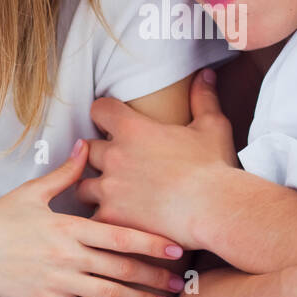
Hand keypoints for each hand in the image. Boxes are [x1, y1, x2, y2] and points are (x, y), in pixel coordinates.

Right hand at [0, 138, 188, 296]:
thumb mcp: (32, 191)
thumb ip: (65, 173)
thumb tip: (85, 144)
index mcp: (67, 227)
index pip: (118, 236)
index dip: (150, 242)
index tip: (176, 248)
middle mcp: (67, 255)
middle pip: (120, 267)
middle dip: (153, 275)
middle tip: (179, 282)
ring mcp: (56, 281)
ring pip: (107, 293)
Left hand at [78, 68, 236, 249]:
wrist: (214, 210)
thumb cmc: (214, 168)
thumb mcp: (212, 126)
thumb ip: (203, 98)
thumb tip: (205, 74)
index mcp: (132, 130)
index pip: (100, 110)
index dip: (104, 113)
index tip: (111, 121)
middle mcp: (114, 157)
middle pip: (87, 149)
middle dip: (98, 154)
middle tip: (115, 162)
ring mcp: (109, 189)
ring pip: (82, 186)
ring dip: (94, 188)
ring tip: (111, 195)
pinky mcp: (111, 218)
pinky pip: (92, 218)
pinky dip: (101, 220)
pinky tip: (113, 222)